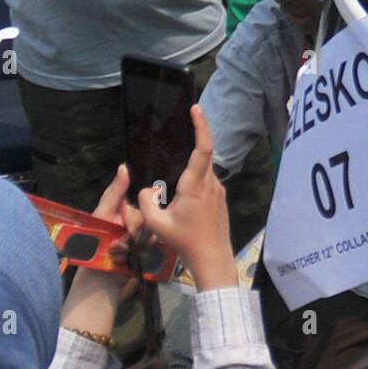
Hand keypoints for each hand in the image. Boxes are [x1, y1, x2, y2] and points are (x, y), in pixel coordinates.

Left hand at [60, 164, 139, 338]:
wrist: (98, 276)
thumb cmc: (94, 241)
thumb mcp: (102, 213)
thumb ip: (115, 191)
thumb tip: (124, 166)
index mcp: (126, 208)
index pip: (142, 201)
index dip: (135, 212)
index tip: (125, 220)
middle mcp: (138, 219)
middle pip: (148, 217)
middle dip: (133, 229)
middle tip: (120, 239)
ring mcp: (144, 235)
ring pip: (152, 231)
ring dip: (134, 243)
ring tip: (119, 251)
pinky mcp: (149, 250)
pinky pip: (153, 245)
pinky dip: (138, 252)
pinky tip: (126, 257)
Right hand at [137, 105, 236, 290]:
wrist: (213, 259)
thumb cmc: (185, 243)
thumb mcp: (157, 224)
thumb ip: (146, 202)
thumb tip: (148, 188)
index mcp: (195, 186)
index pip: (202, 149)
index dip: (200, 126)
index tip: (195, 109)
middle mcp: (210, 184)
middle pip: (203, 154)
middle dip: (194, 138)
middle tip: (183, 124)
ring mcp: (218, 191)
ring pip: (204, 169)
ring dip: (191, 166)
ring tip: (175, 172)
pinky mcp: (220, 198)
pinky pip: (207, 180)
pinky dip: (196, 178)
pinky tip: (184, 192)